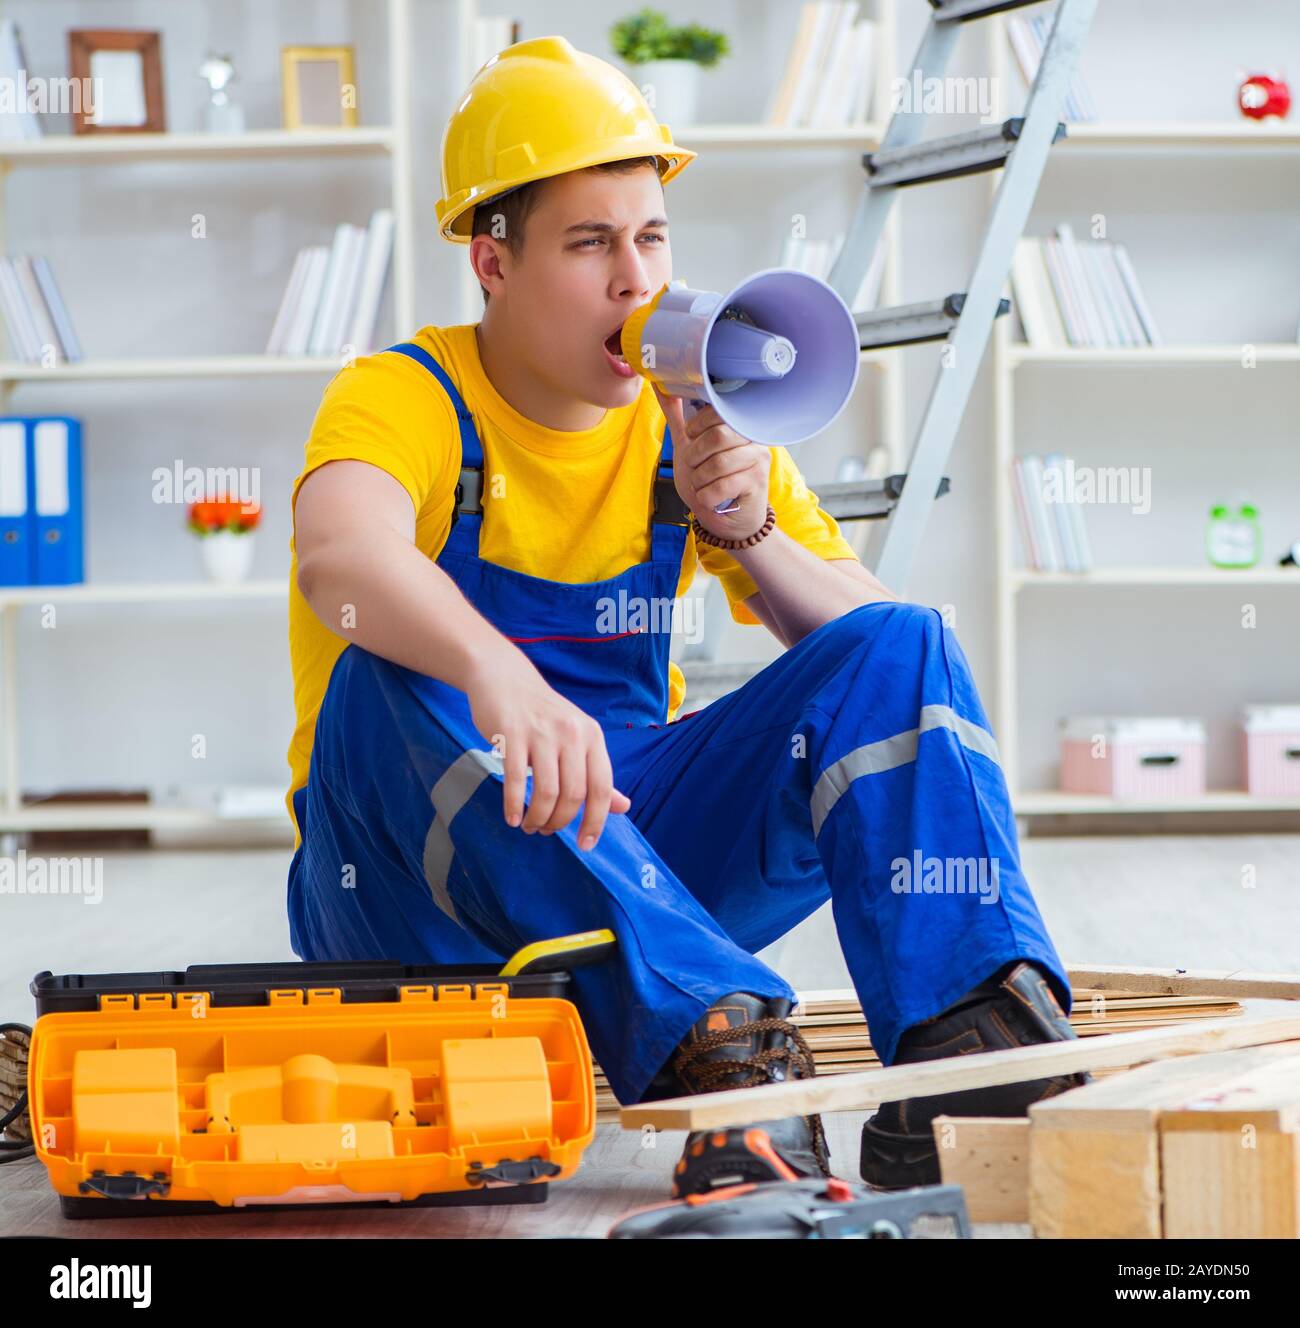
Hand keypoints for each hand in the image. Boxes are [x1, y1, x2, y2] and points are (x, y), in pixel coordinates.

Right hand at [465, 650, 630, 850]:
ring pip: (546, 791)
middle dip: (560, 821)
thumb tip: (624, 807)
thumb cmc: (543, 715)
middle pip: (574, 794)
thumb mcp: (577, 738)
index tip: (585, 845)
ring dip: (538, 817)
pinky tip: (512, 818)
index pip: (602, 788)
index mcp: (592, 736)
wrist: (505, 678)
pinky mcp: (512, 733)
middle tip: (546, 831)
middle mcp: (572, 733)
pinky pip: (515, 779)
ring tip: (530, 825)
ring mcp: (542, 733)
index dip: (595, 821)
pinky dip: (513, 805)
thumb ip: (597, 773)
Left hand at [654, 386, 771, 540]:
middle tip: (695, 469)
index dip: (697, 428)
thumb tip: (659, 384)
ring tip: (704, 486)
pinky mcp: (758, 483)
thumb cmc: (710, 481)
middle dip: (695, 458)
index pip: (717, 412)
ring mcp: (759, 460)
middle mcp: (753, 438)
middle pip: (717, 436)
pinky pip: (722, 486)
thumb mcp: (687, 446)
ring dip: (700, 480)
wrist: (726, 521)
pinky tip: (712, 499)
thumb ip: (677, 416)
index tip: (692, 440)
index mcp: (736, 423)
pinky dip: (707, 497)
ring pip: (718, 463)